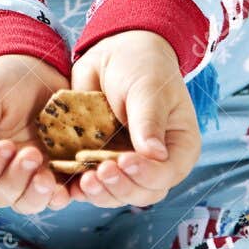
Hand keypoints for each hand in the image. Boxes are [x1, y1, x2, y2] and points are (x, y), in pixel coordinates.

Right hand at [0, 55, 73, 214]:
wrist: (39, 73)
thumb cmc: (5, 80)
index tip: (6, 146)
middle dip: (15, 179)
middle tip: (33, 153)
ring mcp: (23, 177)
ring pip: (25, 203)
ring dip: (37, 194)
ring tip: (49, 175)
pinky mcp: (51, 175)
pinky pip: (54, 197)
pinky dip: (62, 195)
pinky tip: (71, 184)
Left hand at [68, 31, 200, 208]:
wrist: (115, 53)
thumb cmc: (142, 66)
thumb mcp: (147, 88)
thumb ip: (148, 120)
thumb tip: (155, 155)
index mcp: (178, 147)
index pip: (166, 173)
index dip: (146, 174)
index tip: (125, 160)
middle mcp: (155, 163)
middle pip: (142, 192)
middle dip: (120, 187)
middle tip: (100, 172)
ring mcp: (127, 166)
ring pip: (117, 195)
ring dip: (100, 193)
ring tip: (84, 179)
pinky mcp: (102, 162)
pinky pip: (93, 185)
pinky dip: (81, 188)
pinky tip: (71, 184)